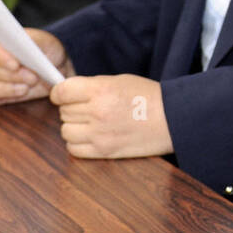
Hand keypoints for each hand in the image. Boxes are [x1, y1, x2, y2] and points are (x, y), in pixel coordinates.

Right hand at [0, 28, 72, 113]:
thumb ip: (30, 41)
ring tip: (25, 88)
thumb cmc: (47, 50)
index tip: (16, 64)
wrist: (54, 66)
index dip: (1, 57)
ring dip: (6, 90)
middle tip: (33, 78)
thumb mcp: (44, 41)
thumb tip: (19, 44)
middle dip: (12, 76)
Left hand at [49, 74, 172, 158]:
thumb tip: (68, 93)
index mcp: (100, 90)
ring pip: (66, 131)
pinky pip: (74, 149)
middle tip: (88, 108)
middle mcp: (97, 112)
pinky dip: (78, 143)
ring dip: (74, 127)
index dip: (60, 93)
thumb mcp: (119, 81)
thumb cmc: (149, 97)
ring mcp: (99, 134)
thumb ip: (92, 86)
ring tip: (90, 123)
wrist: (172, 119)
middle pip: (64, 112)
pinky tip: (92, 136)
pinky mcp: (104, 151)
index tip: (63, 95)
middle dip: (72, 109)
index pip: (62, 92)